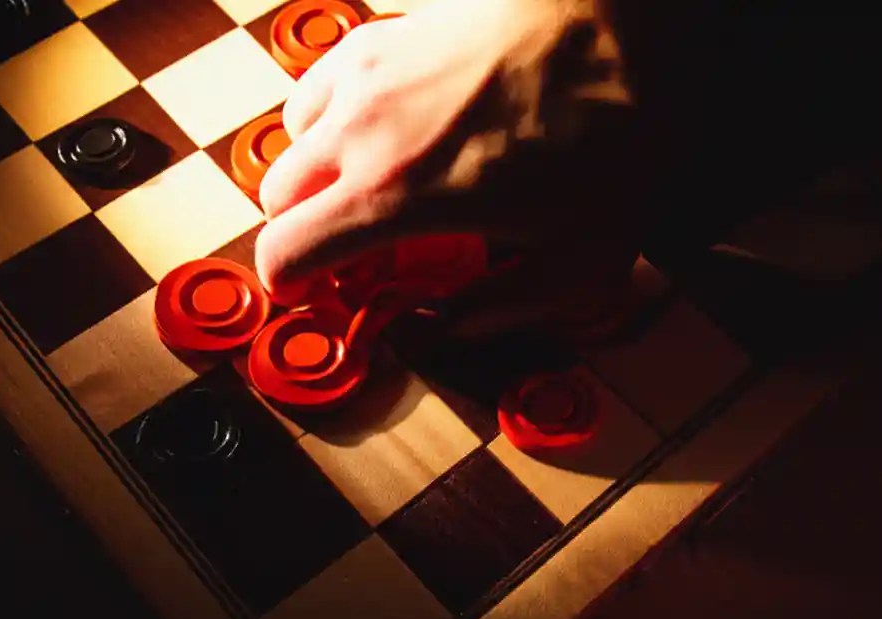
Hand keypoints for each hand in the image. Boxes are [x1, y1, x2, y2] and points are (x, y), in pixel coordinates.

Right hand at [256, 0, 645, 339]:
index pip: (282, 252)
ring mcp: (361, 77)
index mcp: (393, 194)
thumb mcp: (578, 257)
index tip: (312, 294)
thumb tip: (447, 327)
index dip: (287, 285)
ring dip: (313, 176)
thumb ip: (503, 308)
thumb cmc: (602, 132)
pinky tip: (378, 131)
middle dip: (300, 234)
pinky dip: (328, 122)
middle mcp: (359, 132)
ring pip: (290, 143)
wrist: (607, 23)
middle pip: (274, 200)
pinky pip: (317, 90)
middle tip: (350, 249)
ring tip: (365, 186)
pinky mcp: (377, 37)